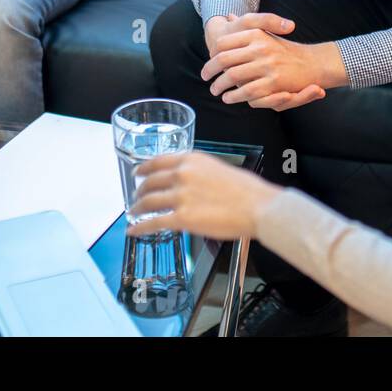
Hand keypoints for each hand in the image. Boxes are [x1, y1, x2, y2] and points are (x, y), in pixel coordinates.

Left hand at [126, 151, 281, 239]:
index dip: (144, 167)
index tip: (139, 172)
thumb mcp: (220, 168)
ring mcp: (180, 196)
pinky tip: (134, 230)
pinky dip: (140, 227)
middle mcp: (182, 174)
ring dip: (138, 208)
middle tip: (137, 195)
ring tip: (134, 212)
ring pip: (148, 201)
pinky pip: (154, 222)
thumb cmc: (247, 191)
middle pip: (151, 181)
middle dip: (140, 190)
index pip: (159, 161)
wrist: (257, 207)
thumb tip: (190, 183)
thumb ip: (200, 173)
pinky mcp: (182, 217)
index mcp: (192, 160)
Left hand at [202, 13, 335, 109]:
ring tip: (215, 90)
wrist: (312, 63)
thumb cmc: (284, 49)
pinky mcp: (274, 81)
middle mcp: (260, 47)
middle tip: (205, 77)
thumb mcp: (266, 32)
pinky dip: (234, 95)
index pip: (224, 44)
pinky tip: (229, 97)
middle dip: (210, 71)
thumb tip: (230, 17)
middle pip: (224, 60)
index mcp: (256, 33)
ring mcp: (267, 64)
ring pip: (233, 76)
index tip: (209, 64)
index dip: (212, 55)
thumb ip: (246, 26)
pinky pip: (247, 90)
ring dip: (220, 85)